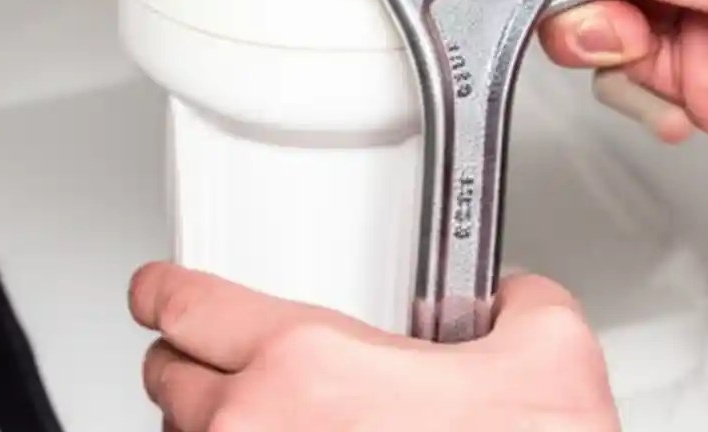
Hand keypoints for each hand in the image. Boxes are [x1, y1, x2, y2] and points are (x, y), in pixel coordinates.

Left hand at [129, 263, 618, 431]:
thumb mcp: (550, 355)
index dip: (163, 290)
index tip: (157, 290)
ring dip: (209, 422)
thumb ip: (515, 301)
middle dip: (188, 359)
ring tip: (262, 417)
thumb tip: (511, 300)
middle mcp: (257, 428)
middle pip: (166, 376)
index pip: (182, 303)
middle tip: (219, 356)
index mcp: (309, 363)